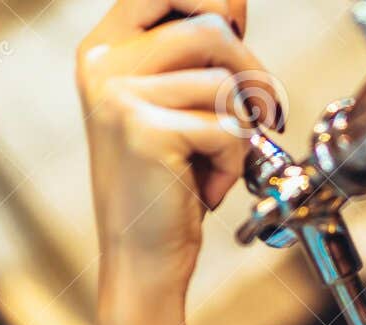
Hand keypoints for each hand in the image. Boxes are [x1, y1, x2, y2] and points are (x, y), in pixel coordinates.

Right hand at [76, 1, 281, 287]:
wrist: (140, 258)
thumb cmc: (165, 185)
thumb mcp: (172, 105)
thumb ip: (190, 56)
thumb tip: (233, 6)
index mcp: (104, 48)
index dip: (219, 1)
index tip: (240, 32)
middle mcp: (103, 65)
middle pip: (209, 26)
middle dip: (251, 71)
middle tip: (261, 111)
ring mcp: (119, 96)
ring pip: (224, 80)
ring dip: (242, 126)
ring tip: (219, 160)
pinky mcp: (145, 132)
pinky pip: (228, 126)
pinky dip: (234, 162)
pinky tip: (207, 186)